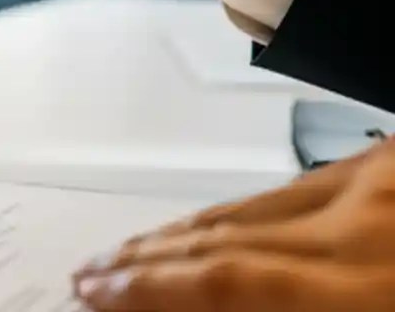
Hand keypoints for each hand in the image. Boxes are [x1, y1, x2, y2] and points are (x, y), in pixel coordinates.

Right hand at [72, 138, 394, 310]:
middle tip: (94, 270)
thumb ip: (275, 309)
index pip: (222, 281)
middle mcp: (365, 224)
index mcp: (366, 291)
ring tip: (137, 247)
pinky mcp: (394, 161)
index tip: (96, 291)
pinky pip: (303, 180)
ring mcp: (382, 182)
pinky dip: (249, 206)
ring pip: (253, 203)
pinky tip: (220, 217)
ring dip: (187, 229)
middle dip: (148, 255)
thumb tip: (187, 305)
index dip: (147, 287)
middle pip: (225, 235)